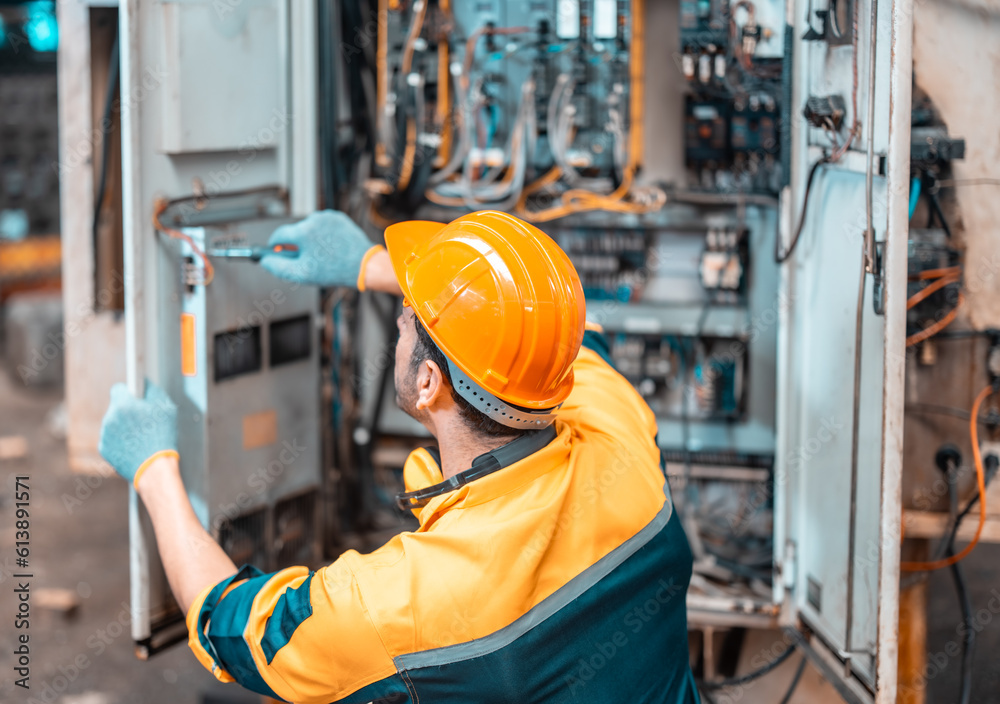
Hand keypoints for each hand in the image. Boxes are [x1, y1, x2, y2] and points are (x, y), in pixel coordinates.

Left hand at [98, 381, 178, 486]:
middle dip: (127, 411)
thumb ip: (152, 390)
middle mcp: (109, 418)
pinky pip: (111, 438)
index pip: (118, 389)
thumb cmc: (162, 436)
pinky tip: (134, 445)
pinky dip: (120, 440)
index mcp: (123, 405)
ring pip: (113, 423)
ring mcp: (105, 434)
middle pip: (117, 407)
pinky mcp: (104, 448)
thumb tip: (145, 382)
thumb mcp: (166, 407)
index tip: (135, 396)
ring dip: (123, 425)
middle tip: (143, 420)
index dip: (129, 392)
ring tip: (140, 436)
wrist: (154, 467)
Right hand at [259, 210, 381, 287]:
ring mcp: (328, 217)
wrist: (363, 265)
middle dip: (297, 245)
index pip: (279, 235)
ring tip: (322, 255)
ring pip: (310, 228)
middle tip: (305, 259)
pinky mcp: (338, 218)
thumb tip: (265, 260)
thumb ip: (278, 267)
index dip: (275, 245)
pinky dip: (324, 235)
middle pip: (295, 232)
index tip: (275, 251)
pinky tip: (331, 247)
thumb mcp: (302, 274)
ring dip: (311, 239)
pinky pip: (324, 225)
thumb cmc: (335, 271)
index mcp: (303, 232)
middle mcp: (314, 220)